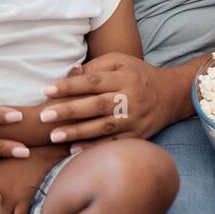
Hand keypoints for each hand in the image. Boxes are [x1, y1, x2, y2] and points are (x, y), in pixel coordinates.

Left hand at [38, 53, 164, 147]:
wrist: (170, 95)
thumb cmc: (138, 75)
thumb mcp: (121, 63)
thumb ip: (96, 68)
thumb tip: (69, 73)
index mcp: (125, 78)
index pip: (93, 81)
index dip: (70, 85)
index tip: (46, 90)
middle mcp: (131, 98)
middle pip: (97, 105)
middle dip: (69, 110)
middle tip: (44, 116)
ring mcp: (134, 119)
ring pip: (103, 126)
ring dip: (77, 132)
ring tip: (54, 136)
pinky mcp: (137, 134)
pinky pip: (113, 142)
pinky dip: (94, 147)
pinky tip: (73, 150)